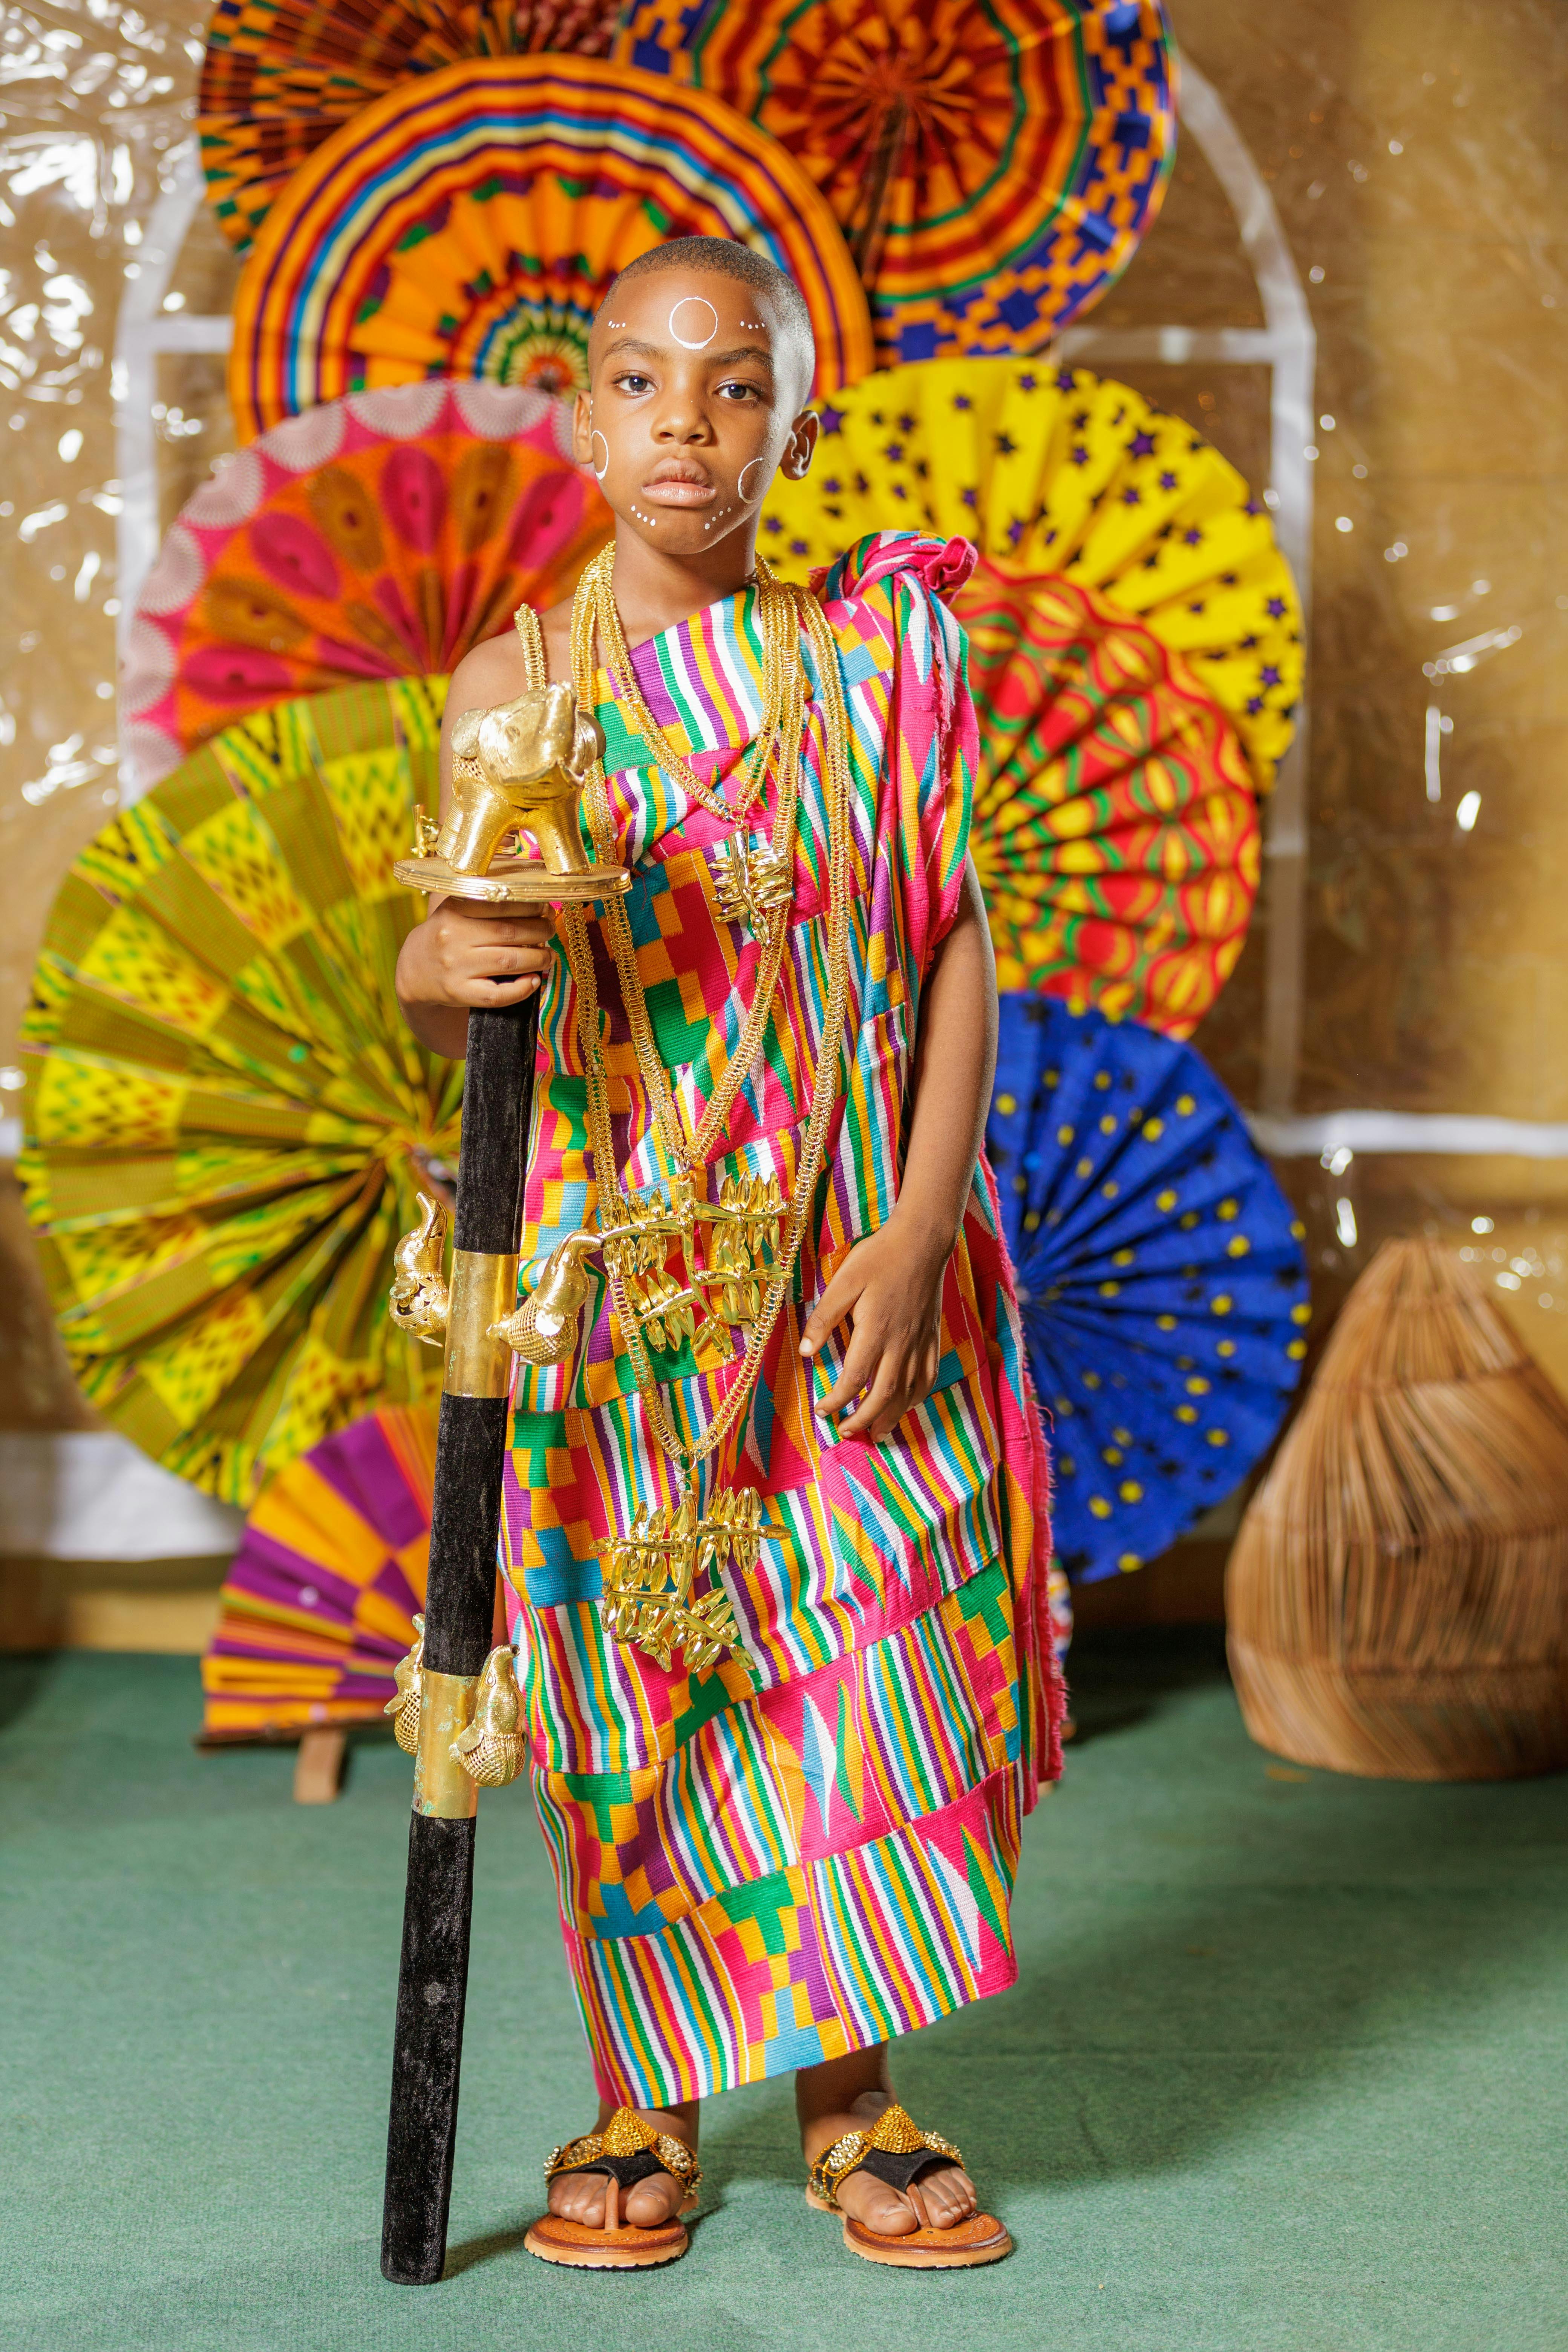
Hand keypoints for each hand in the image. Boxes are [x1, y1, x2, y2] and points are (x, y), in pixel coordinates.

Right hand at [395, 897, 554, 1013]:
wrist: (414, 970)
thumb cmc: (446, 936)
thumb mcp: (456, 911)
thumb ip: (488, 905)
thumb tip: (539, 907)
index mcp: (453, 910)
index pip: (500, 904)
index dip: (530, 906)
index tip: (544, 908)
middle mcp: (453, 937)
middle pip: (509, 932)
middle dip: (539, 931)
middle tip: (550, 931)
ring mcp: (455, 966)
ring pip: (508, 961)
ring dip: (538, 959)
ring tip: (548, 957)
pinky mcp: (458, 992)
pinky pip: (497, 994)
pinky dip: (522, 989)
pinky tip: (534, 981)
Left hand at [798, 1216, 950, 1440]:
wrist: (922, 1241)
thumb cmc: (879, 1257)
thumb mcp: (843, 1281)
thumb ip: (824, 1318)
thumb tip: (804, 1352)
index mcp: (875, 1330)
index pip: (855, 1378)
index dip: (837, 1400)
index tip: (822, 1410)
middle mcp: (901, 1342)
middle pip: (884, 1394)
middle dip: (863, 1419)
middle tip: (845, 1431)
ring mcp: (920, 1341)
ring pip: (908, 1392)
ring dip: (891, 1416)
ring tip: (876, 1433)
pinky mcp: (933, 1336)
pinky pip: (928, 1376)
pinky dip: (917, 1397)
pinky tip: (905, 1405)